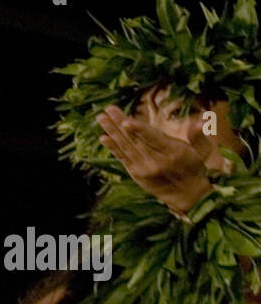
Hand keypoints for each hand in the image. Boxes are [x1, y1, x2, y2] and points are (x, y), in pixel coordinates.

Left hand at [96, 92, 213, 213]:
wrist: (185, 195)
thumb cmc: (194, 167)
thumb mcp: (203, 151)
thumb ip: (199, 136)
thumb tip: (201, 122)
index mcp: (172, 153)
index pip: (153, 139)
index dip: (139, 130)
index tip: (126, 122)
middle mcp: (155, 161)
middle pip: (135, 140)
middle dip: (120, 124)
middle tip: (108, 109)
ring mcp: (143, 168)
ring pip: (125, 147)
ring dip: (112, 132)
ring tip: (101, 118)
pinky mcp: (136, 173)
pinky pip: (122, 158)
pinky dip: (112, 148)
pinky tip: (103, 138)